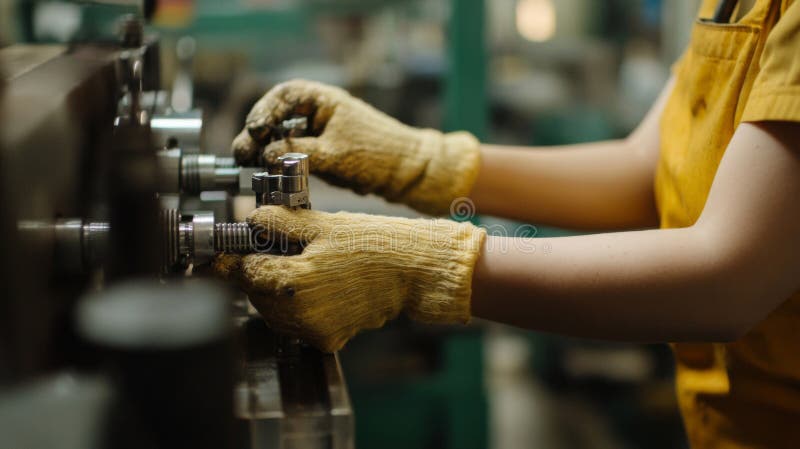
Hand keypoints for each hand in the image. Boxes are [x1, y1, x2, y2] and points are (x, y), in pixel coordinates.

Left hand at [215, 206, 485, 351]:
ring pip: (273, 311)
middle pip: (256, 293)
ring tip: (298, 263)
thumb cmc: (373, 245)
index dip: (228, 261)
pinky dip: (296, 305)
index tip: (216, 257)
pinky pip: (296, 323)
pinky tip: (314, 284)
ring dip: (274, 289)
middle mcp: (298, 314)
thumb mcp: (321, 224)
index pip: (242, 273)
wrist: (412, 271)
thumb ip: (278, 223)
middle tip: (269, 248)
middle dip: (257, 272)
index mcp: (292, 282)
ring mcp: (313, 331)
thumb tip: (249, 220)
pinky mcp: (328, 339)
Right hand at [231, 79, 480, 214]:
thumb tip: (265, 154)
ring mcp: (317, 132)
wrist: (408, 173)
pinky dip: (279, 162)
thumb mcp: (334, 154)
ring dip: (263, 149)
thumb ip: (297, 153)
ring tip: (248, 164)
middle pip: (276, 117)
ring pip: (280, 137)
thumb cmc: (379, 155)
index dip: (264, 111)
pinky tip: (267, 172)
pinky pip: (291, 154)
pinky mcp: (319, 152)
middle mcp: (317, 112)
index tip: (255, 130)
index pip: (284, 96)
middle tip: (241, 153)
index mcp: (324, 99)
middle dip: (256, 134)